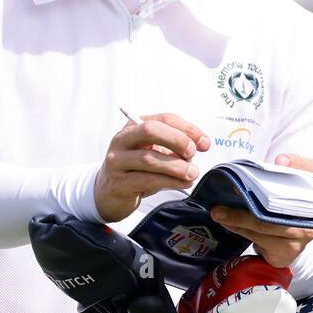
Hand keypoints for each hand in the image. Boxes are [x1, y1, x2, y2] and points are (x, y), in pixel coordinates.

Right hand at [94, 113, 210, 222]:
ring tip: (193, 173)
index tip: (205, 143)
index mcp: (134, 126)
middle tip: (192, 154)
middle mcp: (122, 140)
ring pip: (149, 159)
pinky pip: (147, 180)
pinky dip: (170, 181)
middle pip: (150, 130)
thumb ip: (174, 146)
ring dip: (177, 166)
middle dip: (177, 140)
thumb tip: (200, 145)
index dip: (188, 129)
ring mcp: (117, 161)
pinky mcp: (118, 183)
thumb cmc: (137, 169)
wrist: (108, 194)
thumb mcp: (154, 151)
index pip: (164, 119)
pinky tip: (184, 183)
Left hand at [210, 153, 312, 267]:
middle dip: (252, 198)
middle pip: (281, 202)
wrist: (289, 244)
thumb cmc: (280, 211)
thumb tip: (247, 174)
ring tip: (219, 212)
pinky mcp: (289, 250)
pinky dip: (241, 229)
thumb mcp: (278, 191)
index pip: (311, 170)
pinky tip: (228, 223)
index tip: (280, 161)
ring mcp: (302, 233)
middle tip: (229, 191)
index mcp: (312, 188)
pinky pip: (260, 239)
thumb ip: (269, 178)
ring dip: (238, 218)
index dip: (298, 163)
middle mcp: (312, 211)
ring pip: (266, 223)